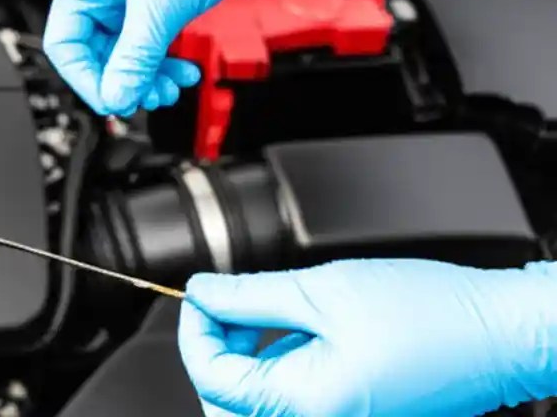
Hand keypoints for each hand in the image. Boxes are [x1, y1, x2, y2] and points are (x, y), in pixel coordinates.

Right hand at [43, 0, 308, 114]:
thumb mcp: (164, 3)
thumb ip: (136, 56)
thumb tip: (116, 95)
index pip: (65, 44)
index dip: (87, 79)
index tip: (115, 101)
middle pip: (92, 53)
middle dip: (122, 79)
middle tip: (150, 97)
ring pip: (121, 53)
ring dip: (145, 76)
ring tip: (170, 86)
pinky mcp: (149, 0)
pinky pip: (144, 44)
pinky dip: (161, 62)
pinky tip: (181, 70)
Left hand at [178, 259, 556, 416]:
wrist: (499, 333)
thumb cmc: (434, 316)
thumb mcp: (324, 289)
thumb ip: (249, 295)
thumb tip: (203, 293)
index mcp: (303, 405)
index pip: (211, 376)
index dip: (195, 328)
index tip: (200, 294)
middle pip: (227, 401)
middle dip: (217, 349)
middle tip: (228, 306)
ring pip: (256, 403)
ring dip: (247, 358)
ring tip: (270, 314)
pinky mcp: (346, 415)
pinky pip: (291, 402)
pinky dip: (280, 368)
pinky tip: (299, 331)